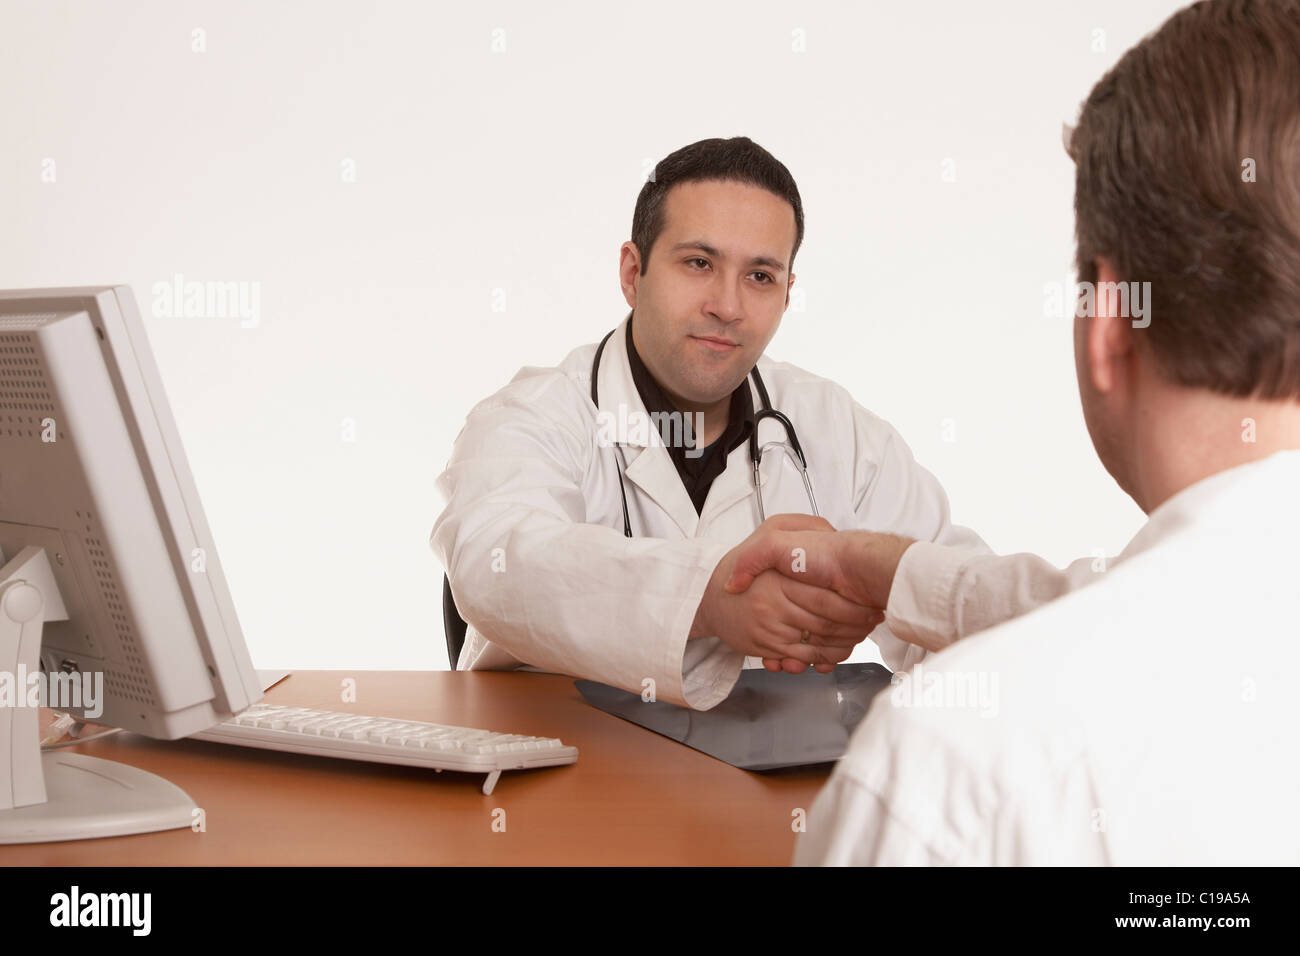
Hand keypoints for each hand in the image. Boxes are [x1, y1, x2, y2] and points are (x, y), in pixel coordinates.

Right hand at [690, 515, 884, 670]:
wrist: (709, 600)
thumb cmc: (742, 566)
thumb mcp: (769, 534)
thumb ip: (801, 526)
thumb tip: (831, 530)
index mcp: (780, 579)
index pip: (827, 599)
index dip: (855, 606)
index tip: (872, 606)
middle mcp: (774, 606)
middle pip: (828, 624)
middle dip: (856, 626)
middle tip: (872, 622)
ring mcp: (771, 629)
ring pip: (819, 644)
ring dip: (844, 644)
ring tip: (859, 636)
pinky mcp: (768, 647)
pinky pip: (803, 657)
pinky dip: (823, 658)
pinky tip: (834, 652)